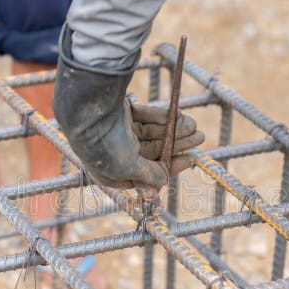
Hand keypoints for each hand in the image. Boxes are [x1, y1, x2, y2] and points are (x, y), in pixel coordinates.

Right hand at [53, 26, 203, 190]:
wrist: (88, 107)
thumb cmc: (105, 144)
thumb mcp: (129, 168)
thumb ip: (149, 176)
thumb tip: (163, 180)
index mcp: (113, 173)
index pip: (147, 174)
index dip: (170, 167)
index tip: (190, 160)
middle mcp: (116, 154)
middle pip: (154, 152)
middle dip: (177, 145)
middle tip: (200, 137)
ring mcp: (119, 132)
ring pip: (153, 133)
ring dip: (175, 130)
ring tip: (195, 126)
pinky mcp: (122, 113)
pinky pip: (146, 118)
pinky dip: (162, 117)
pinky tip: (178, 116)